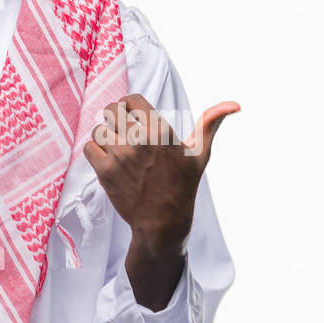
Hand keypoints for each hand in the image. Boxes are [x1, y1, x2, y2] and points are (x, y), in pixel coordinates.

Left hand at [83, 93, 239, 251]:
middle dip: (115, 118)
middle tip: (122, 131)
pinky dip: (95, 151)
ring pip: (99, 129)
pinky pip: (89, 147)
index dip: (130, 106)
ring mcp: (120, 156)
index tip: (134, 117)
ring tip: (117, 149)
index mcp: (160, 131)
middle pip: (111, 110)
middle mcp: (139, 140)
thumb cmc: (183, 185)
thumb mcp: (199, 154)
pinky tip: (109, 160)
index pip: (131, 99)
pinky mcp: (105, 172)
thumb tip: (234, 105)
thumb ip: (211, 124)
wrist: (163, 223)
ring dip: (105, 136)